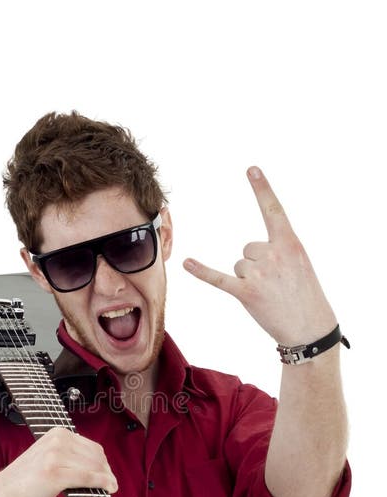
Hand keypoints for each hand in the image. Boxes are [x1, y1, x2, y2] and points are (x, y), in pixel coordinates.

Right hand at [0, 427, 117, 496]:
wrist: (1, 496)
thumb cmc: (24, 483)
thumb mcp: (48, 459)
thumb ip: (68, 457)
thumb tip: (98, 468)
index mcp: (57, 434)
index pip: (92, 447)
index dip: (103, 463)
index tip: (108, 475)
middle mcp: (57, 441)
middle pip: (96, 456)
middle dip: (107, 471)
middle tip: (111, 484)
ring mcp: (56, 456)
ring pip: (94, 467)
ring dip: (107, 478)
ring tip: (110, 488)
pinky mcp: (56, 474)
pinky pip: (88, 477)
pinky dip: (103, 483)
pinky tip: (109, 489)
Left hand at [183, 167, 336, 345]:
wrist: (310, 327)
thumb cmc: (305, 295)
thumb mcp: (299, 264)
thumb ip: (278, 250)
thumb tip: (249, 254)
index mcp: (290, 243)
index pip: (273, 209)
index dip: (262, 188)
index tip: (251, 169)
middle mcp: (273, 253)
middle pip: (248, 249)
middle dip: (257, 266)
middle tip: (276, 284)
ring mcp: (259, 273)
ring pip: (239, 266)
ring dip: (249, 280)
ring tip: (269, 294)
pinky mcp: (246, 292)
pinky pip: (218, 278)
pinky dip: (201, 271)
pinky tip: (186, 262)